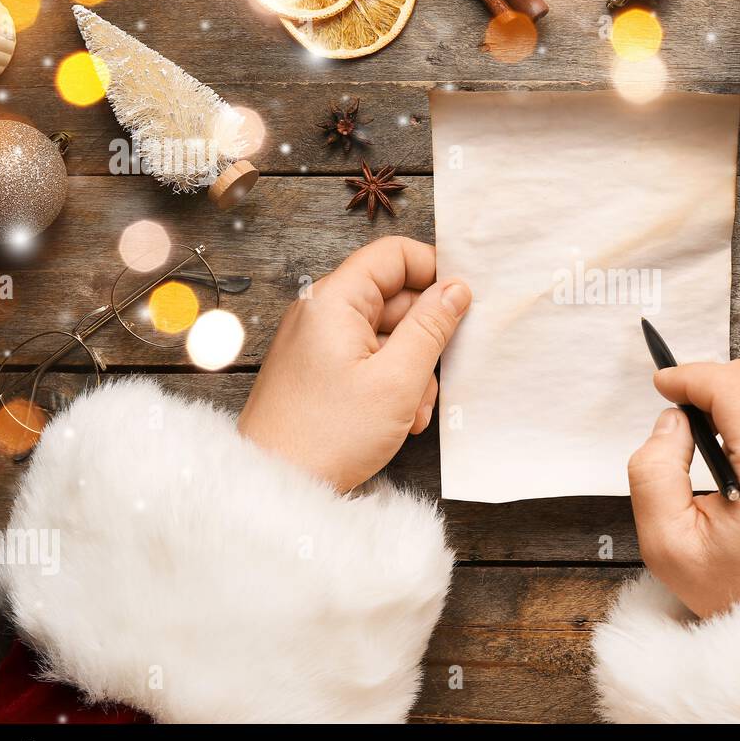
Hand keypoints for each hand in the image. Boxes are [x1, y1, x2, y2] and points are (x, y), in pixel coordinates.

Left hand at [238, 236, 470, 490]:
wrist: (275, 484)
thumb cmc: (328, 435)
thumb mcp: (397, 381)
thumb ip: (431, 327)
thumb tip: (457, 288)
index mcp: (335, 300)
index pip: (394, 255)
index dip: (434, 271)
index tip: (464, 304)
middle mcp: (323, 313)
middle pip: (395, 298)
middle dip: (426, 337)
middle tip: (439, 375)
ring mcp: (320, 343)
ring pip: (388, 335)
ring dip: (412, 370)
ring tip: (412, 410)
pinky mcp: (321, 370)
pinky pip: (370, 361)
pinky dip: (391, 384)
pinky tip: (399, 419)